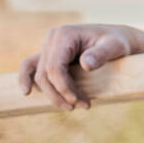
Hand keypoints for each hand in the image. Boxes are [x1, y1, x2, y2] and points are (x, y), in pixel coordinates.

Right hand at [18, 24, 133, 110]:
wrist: (117, 39)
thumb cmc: (117, 42)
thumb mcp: (115, 47)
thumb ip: (101, 54)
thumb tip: (86, 64)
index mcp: (64, 35)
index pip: (55, 68)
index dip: (63, 88)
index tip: (79, 101)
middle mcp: (52, 39)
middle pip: (45, 74)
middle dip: (61, 94)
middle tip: (84, 106)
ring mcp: (48, 46)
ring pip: (39, 76)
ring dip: (53, 94)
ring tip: (73, 107)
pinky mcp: (49, 54)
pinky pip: (31, 66)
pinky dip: (26, 78)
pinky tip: (26, 93)